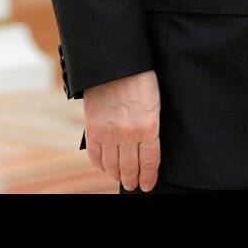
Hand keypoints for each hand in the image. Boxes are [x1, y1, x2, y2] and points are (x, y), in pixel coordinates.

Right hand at [83, 69, 161, 190]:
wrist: (114, 62)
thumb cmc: (140, 79)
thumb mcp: (154, 102)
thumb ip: (150, 126)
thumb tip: (148, 147)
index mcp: (149, 127)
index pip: (150, 162)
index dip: (149, 177)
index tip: (148, 185)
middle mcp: (128, 134)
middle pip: (131, 167)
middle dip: (133, 180)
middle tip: (134, 185)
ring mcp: (109, 133)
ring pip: (112, 165)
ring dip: (117, 175)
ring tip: (121, 178)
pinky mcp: (92, 129)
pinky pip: (95, 156)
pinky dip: (100, 165)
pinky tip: (106, 167)